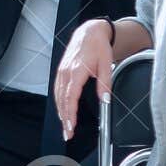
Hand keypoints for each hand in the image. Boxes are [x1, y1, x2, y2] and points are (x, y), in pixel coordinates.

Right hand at [54, 19, 113, 139]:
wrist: (89, 31)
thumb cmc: (98, 45)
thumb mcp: (107, 64)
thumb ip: (105, 83)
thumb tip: (104, 100)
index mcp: (77, 71)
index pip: (71, 97)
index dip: (70, 113)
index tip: (71, 125)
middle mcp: (66, 72)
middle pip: (62, 100)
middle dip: (64, 118)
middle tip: (67, 133)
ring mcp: (62, 71)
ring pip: (58, 96)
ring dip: (61, 112)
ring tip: (65, 126)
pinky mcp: (61, 71)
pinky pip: (58, 89)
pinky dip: (59, 102)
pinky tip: (62, 110)